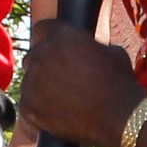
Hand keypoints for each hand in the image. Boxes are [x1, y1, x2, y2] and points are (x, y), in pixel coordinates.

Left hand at [17, 18, 141, 146]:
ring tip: (61, 102)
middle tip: (59, 80)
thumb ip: (90, 46)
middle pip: (32, 57)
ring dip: (40, 89)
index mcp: (62, 36)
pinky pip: (26, 105)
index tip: (53, 51)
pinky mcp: (28, 106)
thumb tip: (86, 50)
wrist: (118, 115)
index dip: (48, 40)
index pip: (42, 30)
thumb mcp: (111, 52)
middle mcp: (42, 55)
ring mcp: (32, 81)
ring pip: (29, 82)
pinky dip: (37, 111)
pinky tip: (55, 116)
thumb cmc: (120, 82)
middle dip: (42, 66)